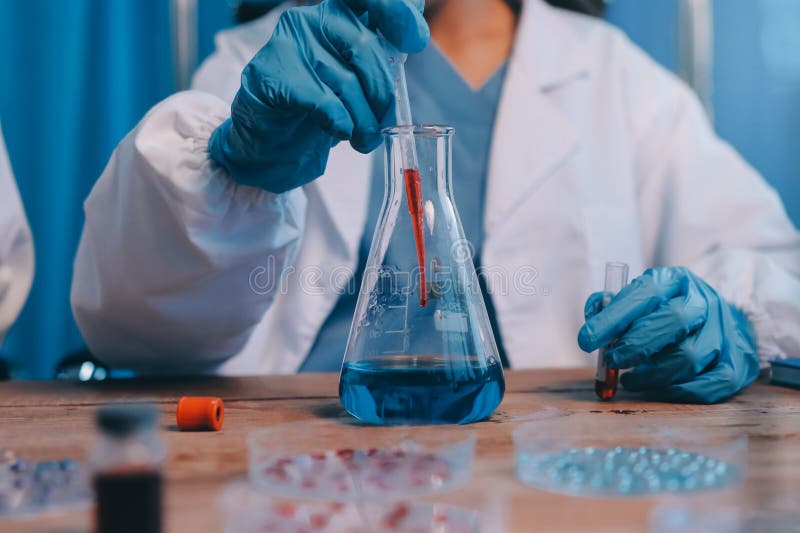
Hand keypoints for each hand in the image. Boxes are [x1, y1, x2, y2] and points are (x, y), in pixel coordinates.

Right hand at [208, 0, 428, 192]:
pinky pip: (324, 101)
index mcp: (338, 15)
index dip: (398, 12)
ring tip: (362, 139)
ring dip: (363, 120)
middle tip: (379, 126)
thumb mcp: (356, 80)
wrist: (271, 140)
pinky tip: (338, 131)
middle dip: (381, 96)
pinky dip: (340, 123)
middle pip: (366, 49)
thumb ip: (380, 58)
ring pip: (347, 82)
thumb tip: (414, 37)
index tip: (415, 38)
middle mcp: (312, 19)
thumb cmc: (317, 108)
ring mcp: (289, 43)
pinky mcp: (272, 73)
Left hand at [578, 267, 759, 403]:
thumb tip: (592, 322)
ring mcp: (724, 333)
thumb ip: (609, 307)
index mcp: (676, 280)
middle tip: (612, 360)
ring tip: (631, 378)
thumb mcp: (638, 299)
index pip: (644, 294)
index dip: (612, 319)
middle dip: (634, 346)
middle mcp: (704, 302)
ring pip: (687, 357)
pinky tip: (658, 388)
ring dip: (651, 374)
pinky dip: (676, 391)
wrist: (720, 323)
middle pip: (672, 322)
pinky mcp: (736, 364)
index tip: (585, 340)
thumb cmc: (664, 313)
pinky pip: (707, 385)